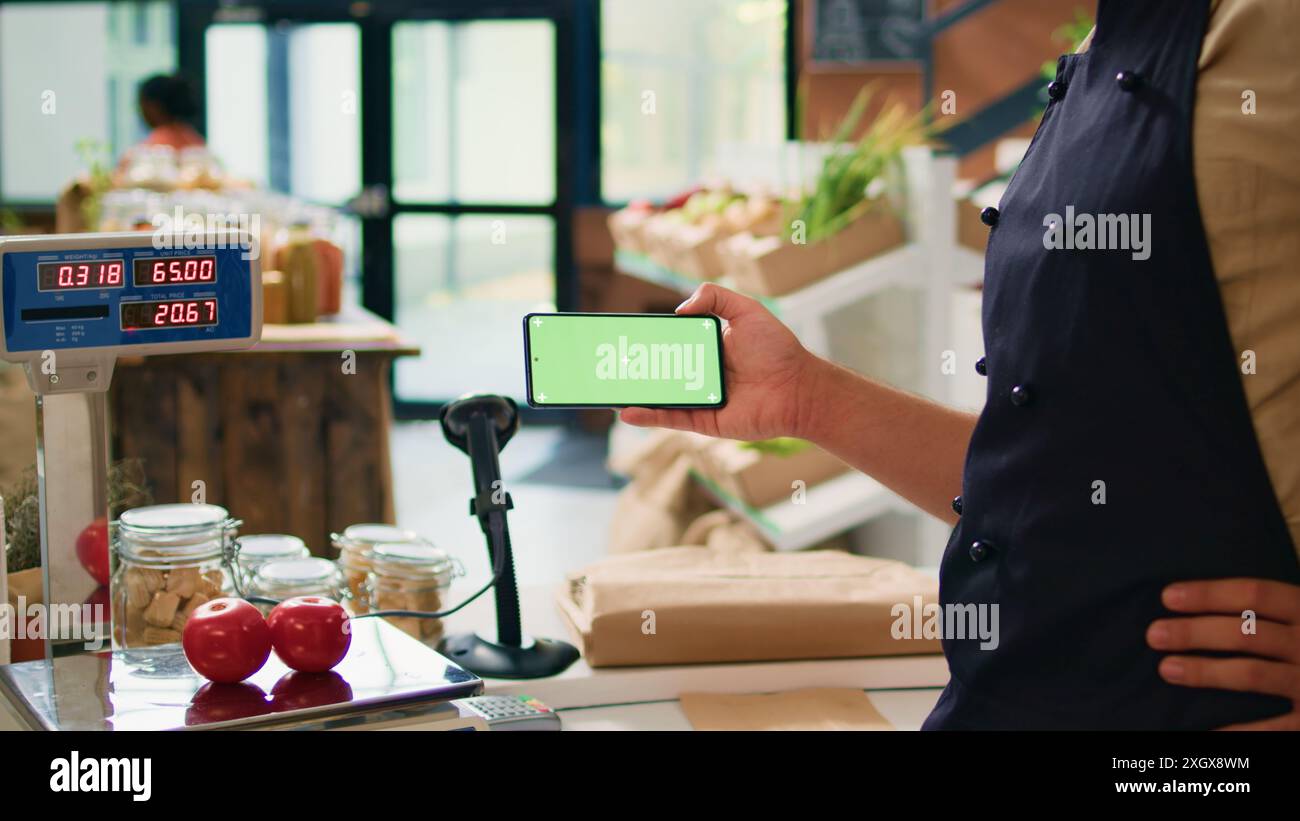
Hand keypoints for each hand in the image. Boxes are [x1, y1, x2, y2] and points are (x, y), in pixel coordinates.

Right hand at [619, 283, 822, 440]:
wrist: (799, 388)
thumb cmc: (777, 349)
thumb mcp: (746, 310)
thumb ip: (714, 297)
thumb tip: (678, 312)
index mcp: (708, 347)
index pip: (670, 343)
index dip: (649, 341)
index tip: (625, 337)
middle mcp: (701, 373)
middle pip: (660, 370)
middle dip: (634, 368)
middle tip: (607, 363)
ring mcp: (701, 398)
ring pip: (660, 396)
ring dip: (634, 394)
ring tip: (607, 389)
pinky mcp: (705, 421)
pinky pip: (672, 417)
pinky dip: (649, 416)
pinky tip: (628, 411)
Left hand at [1147, 578, 1299, 728]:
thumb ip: (1266, 610)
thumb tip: (1195, 600)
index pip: (1254, 594)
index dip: (1209, 594)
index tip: (1167, 597)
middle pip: (1245, 632)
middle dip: (1195, 633)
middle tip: (1154, 634)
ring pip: (1253, 674)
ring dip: (1206, 672)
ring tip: (1166, 668)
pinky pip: (1275, 727)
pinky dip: (1240, 730)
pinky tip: (1206, 730)